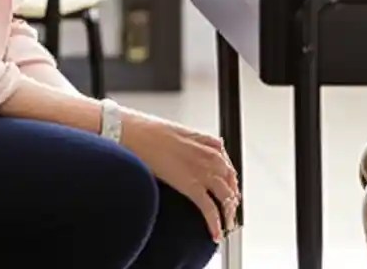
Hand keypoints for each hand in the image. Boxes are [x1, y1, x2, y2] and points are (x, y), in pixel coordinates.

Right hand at [120, 109, 238, 241]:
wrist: (134, 134)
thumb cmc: (147, 131)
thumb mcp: (175, 133)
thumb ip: (188, 144)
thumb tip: (187, 154)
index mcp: (207, 142)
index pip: (227, 164)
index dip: (229, 179)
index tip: (228, 188)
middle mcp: (210, 156)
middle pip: (230, 182)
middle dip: (231, 197)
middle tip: (229, 209)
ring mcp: (203, 172)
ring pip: (225, 197)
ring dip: (228, 213)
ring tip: (226, 225)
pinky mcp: (192, 186)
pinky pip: (209, 209)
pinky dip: (215, 224)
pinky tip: (216, 234)